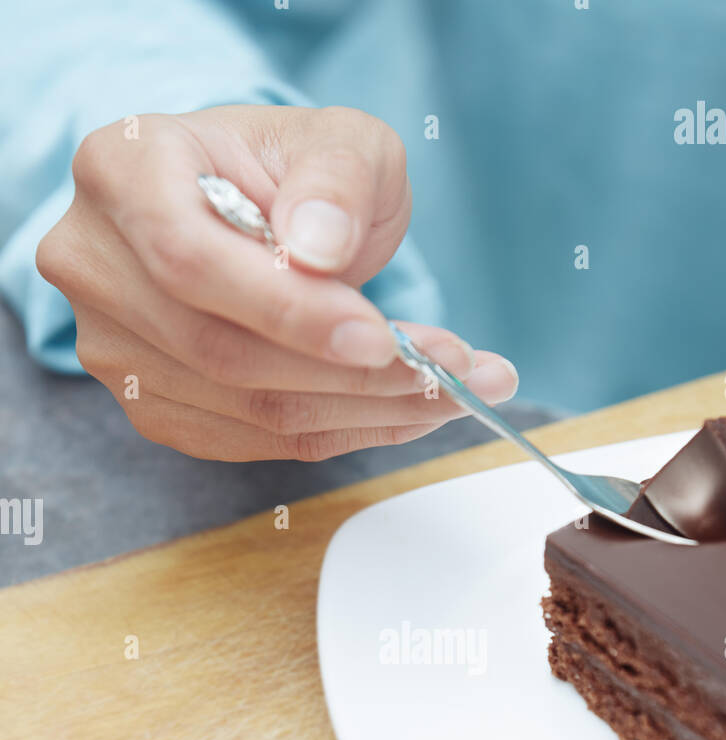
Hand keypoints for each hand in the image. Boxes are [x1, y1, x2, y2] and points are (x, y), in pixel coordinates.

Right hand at [36, 105, 517, 460]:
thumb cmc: (290, 171)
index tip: (381, 337)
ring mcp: (115, 349)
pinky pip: (257, 441)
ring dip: (366, 411)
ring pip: (247, 408)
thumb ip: (334, 178)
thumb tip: (319, 249)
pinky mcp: (156, 407)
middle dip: (353, 374)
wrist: (255, 211)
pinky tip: (404, 411)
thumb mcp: (336, 139)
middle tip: (454, 372)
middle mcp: (97, 265)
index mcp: (121, 172)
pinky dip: (343, 432)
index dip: (287, 310)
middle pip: (222, 351)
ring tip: (453, 391)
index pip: (189, 259)